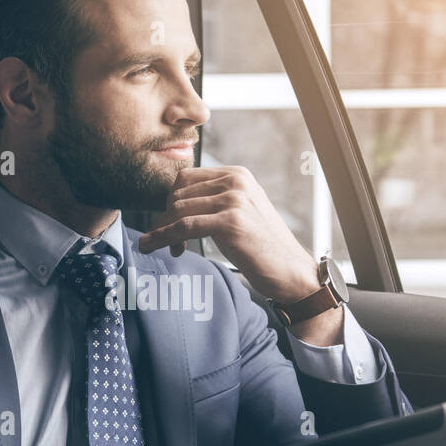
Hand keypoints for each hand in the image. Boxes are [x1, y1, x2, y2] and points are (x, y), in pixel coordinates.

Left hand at [138, 166, 319, 303]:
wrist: (290, 270)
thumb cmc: (262, 247)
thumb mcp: (239, 212)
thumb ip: (213, 201)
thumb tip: (173, 205)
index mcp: (237, 174)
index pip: (185, 178)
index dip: (171, 202)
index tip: (169, 224)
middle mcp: (236, 181)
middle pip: (178, 193)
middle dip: (166, 218)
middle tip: (168, 242)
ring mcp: (234, 200)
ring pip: (178, 210)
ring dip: (163, 231)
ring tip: (163, 249)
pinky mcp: (230, 222)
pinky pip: (184, 227)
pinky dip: (165, 237)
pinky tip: (154, 247)